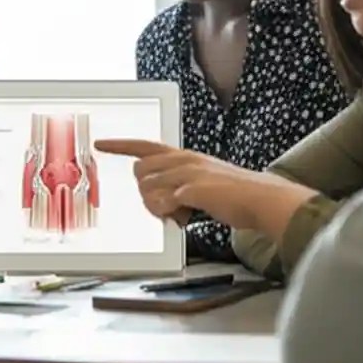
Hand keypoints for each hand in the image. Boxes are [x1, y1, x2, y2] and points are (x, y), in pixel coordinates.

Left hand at [94, 139, 314, 234]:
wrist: (262, 199)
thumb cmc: (234, 196)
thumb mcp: (202, 183)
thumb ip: (178, 186)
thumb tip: (160, 201)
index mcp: (185, 156)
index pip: (145, 146)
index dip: (120, 145)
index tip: (100, 143)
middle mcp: (183, 159)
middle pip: (140, 172)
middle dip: (146, 193)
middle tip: (170, 208)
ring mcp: (188, 172)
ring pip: (147, 189)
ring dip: (159, 208)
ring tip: (183, 214)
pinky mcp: (193, 189)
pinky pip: (162, 202)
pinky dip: (169, 214)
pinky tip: (184, 218)